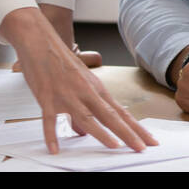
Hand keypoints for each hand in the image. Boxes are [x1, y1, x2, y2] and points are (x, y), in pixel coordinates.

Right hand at [0, 6, 156, 153]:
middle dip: (127, 133)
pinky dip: (51, 135)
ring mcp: (67, 95)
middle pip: (110, 116)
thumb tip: (83, 130)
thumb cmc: (60, 60)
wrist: (39, 40)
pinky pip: (49, 119)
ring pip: (86, 118)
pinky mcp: (47, 97)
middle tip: (142, 148)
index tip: (149, 140)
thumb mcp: (79, 82)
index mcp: (96, 89)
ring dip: (101, 133)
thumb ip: (83, 107)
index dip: (135, 128)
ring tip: (114, 147)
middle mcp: (85, 92)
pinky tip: (54, 148)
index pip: (120, 112)